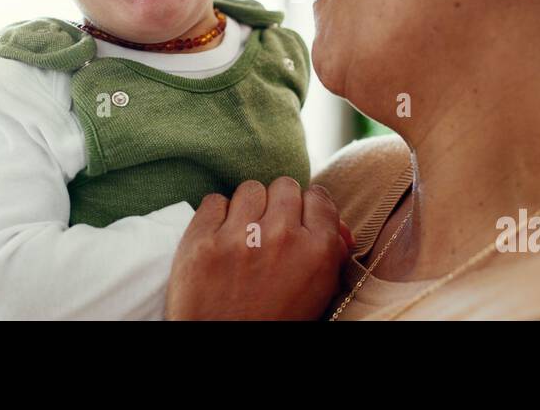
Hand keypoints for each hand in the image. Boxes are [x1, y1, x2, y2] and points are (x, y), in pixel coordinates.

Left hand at [165, 177, 351, 319]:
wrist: (226, 353)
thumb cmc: (274, 323)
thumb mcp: (318, 294)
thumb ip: (330, 253)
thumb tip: (337, 226)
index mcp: (317, 251)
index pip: (318, 197)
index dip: (307, 208)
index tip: (298, 218)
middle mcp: (282, 237)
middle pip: (285, 186)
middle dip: (278, 204)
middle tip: (270, 226)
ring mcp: (239, 236)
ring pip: (250, 189)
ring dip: (248, 207)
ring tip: (242, 233)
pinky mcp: (202, 239)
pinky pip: (214, 201)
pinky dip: (216, 216)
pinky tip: (219, 238)